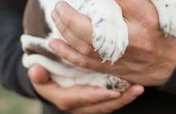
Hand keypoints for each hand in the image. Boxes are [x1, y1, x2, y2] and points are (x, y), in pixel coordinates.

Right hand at [28, 64, 143, 112]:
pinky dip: (123, 95)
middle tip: (137, 89)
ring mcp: (89, 105)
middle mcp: (79, 106)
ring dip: (125, 97)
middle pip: (102, 106)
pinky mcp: (97, 101)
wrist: (49, 82)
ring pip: (109, 105)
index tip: (113, 91)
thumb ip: (38, 75)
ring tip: (139, 88)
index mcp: (66, 99)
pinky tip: (135, 86)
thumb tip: (36, 70)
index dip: (98, 96)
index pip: (84, 98)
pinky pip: (111, 101)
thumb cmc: (45, 76)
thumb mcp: (39, 75)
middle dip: (120, 99)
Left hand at [49, 0, 175, 85]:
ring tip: (56, 14)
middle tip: (61, 2)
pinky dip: (67, 54)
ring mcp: (123, 56)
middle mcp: (134, 38)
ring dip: (65, 31)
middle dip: (72, 15)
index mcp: (149, 18)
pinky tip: (54, 42)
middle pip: (96, 28)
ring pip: (87, 46)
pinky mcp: (115, 68)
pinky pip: (86, 63)